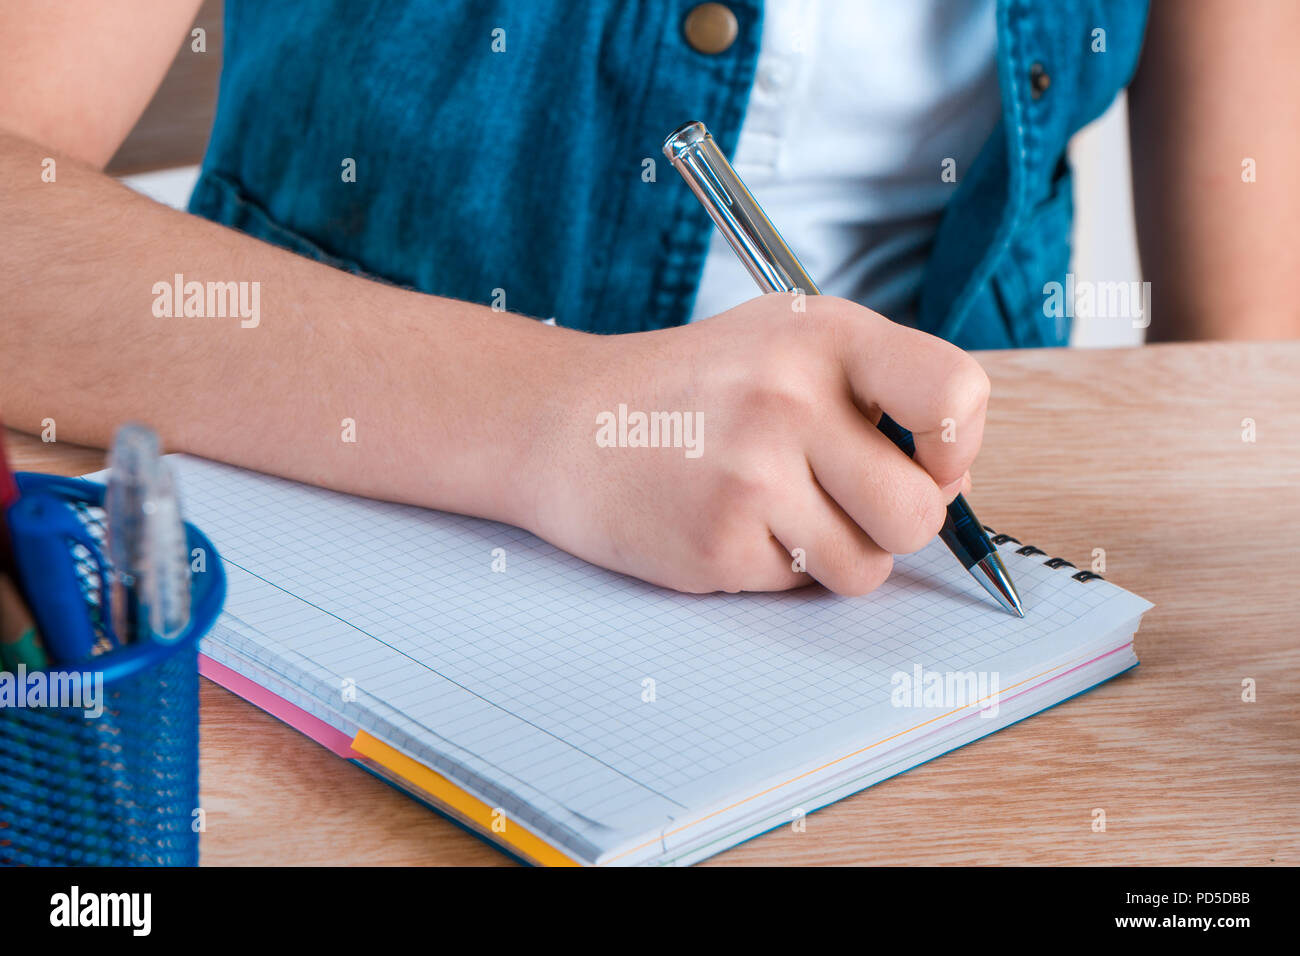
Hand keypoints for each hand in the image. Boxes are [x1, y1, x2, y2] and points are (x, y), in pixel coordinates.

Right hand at [523, 293, 987, 594]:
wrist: (564, 422)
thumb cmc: (691, 388)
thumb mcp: (786, 345)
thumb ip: (876, 397)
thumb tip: (953, 485)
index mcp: (823, 335)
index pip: (955, 393)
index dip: (957, 444)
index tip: (924, 458)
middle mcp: (790, 399)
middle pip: (918, 512)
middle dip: (895, 524)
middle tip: (843, 500)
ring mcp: (751, 475)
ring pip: (867, 567)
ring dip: (835, 554)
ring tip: (777, 509)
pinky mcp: (717, 543)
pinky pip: (800, 588)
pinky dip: (776, 568)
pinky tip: (731, 522)